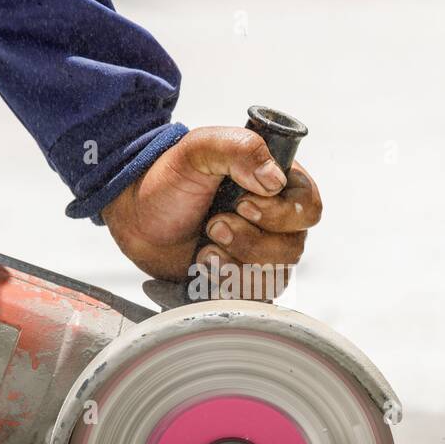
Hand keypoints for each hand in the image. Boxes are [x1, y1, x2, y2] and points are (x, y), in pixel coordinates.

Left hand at [102, 126, 321, 294]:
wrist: (136, 216)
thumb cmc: (169, 178)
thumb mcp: (200, 149)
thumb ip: (240, 148)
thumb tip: (276, 180)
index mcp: (278, 185)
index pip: (308, 209)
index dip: (280, 214)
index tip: (242, 204)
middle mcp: (278, 221)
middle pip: (293, 248)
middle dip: (249, 242)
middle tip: (213, 225)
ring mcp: (262, 252)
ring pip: (275, 275)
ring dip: (236, 264)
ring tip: (205, 246)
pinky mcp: (243, 278)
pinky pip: (253, 294)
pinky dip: (228, 283)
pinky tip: (204, 264)